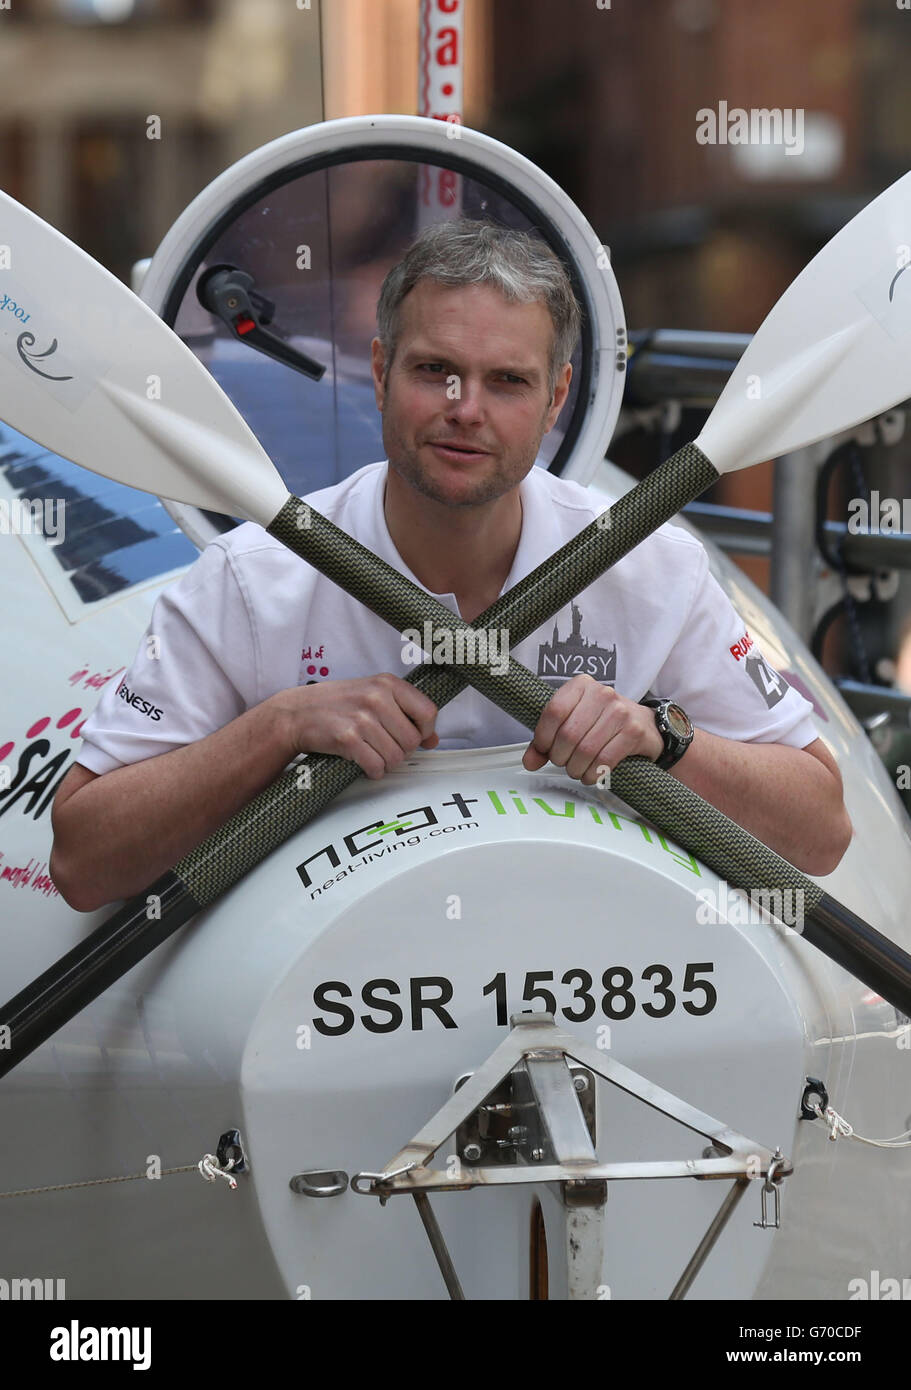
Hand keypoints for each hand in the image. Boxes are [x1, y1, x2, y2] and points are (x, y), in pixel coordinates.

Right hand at [277, 674, 437, 778]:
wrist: (297, 713)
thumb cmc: (337, 704)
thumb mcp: (373, 696)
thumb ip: (405, 712)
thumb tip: (433, 740)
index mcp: (387, 683)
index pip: (428, 712)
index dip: (425, 731)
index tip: (416, 737)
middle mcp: (376, 698)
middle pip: (412, 740)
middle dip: (402, 751)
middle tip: (386, 747)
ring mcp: (362, 718)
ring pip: (396, 756)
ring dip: (387, 763)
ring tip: (373, 754)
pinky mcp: (347, 738)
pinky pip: (376, 766)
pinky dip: (373, 771)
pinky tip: (364, 764)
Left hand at [523, 676, 663, 783]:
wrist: (646, 725)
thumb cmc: (604, 723)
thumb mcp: (574, 722)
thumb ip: (547, 740)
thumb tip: (530, 761)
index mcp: (582, 685)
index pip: (554, 711)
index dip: (543, 737)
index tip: (544, 749)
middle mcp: (602, 694)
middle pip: (568, 734)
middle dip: (560, 757)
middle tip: (563, 763)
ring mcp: (620, 712)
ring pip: (585, 750)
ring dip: (576, 768)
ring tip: (577, 770)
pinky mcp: (633, 732)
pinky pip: (604, 760)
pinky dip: (593, 774)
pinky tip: (592, 774)